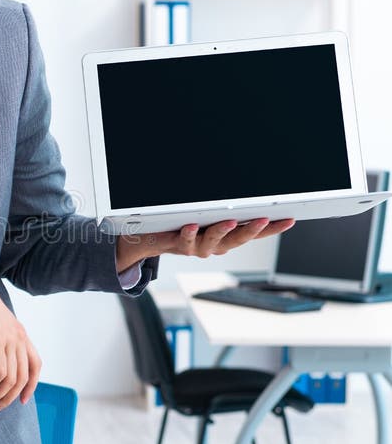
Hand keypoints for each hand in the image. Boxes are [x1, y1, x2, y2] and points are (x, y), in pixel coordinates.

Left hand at [116, 217, 294, 271]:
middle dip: (252, 229)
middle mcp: (216, 246)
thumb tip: (245, 195)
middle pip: (238, 239)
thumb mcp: (210, 217)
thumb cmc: (186, 225)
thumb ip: (227, 211)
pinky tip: (191, 225)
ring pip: (213, 241)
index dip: (273, 229)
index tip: (289, 219)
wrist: (153, 239)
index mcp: (228, 239)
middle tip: (265, 219)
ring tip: (230, 220)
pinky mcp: (179, 245)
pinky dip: (189, 232)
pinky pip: (184, 240)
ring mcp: (198, 247)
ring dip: (222, 231)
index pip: (256, 234)